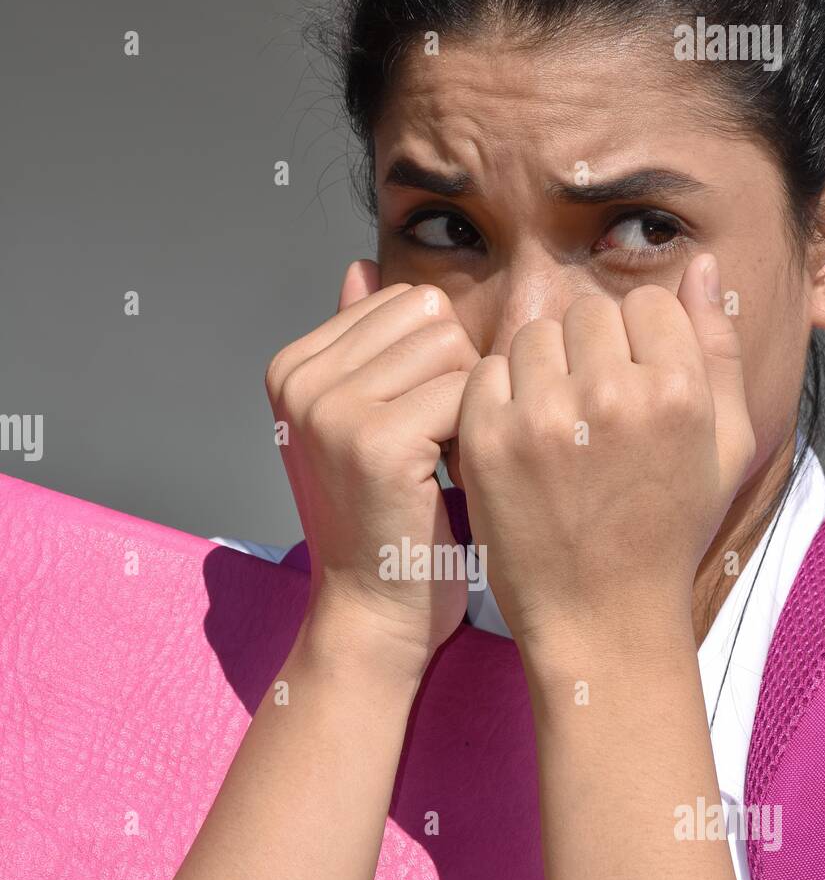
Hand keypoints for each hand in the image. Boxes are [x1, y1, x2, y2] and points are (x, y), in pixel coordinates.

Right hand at [265, 260, 479, 674]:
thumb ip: (360, 347)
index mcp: (292, 366)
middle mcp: (299, 378)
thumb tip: (361, 265)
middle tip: (438, 447)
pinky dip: (477, 436)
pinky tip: (455, 481)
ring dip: (470, 405)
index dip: (435, 363)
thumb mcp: (358, 426)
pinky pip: (465, 393)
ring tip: (443, 462)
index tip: (419, 428)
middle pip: (431, 316)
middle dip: (456, 376)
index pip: (404, 302)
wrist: (371, 615)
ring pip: (453, 348)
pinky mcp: (374, 440)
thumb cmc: (383, 526)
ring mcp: (330, 407)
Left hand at [455, 254, 755, 660]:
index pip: (645, 304)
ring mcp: (542, 418)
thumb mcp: (726, 446)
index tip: (629, 389)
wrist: (601, 617)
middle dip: (587, 352)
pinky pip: (484, 372)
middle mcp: (612, 396)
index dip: (636, 343)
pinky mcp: (487, 441)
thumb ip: (719, 349)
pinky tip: (518, 441)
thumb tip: (703, 267)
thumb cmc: (667, 531)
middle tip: (589, 412)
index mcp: (678, 392)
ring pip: (532, 336)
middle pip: (586, 314)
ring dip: (540, 369)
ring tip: (554, 426)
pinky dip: (497, 397)